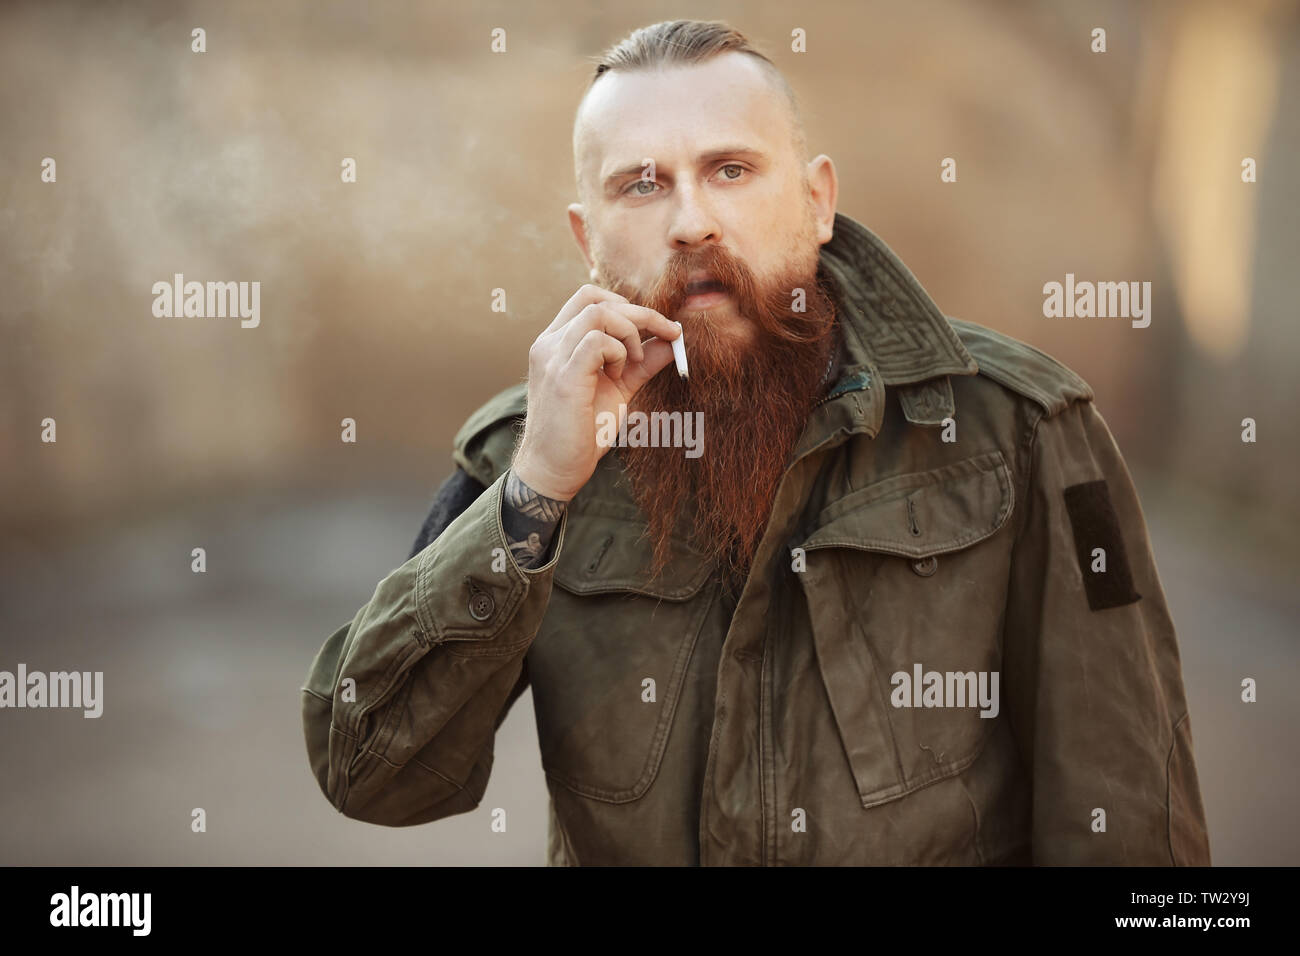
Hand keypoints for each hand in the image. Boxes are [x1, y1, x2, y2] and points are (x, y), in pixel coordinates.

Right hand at [512, 284, 679, 500]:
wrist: (554, 469)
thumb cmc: (581, 431)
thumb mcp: (619, 388)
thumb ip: (641, 363)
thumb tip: (673, 340)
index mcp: (556, 342)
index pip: (588, 297)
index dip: (625, 304)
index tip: (656, 327)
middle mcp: (549, 343)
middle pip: (597, 299)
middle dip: (641, 315)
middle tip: (667, 335)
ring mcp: (552, 357)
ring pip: (598, 313)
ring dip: (628, 332)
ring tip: (630, 363)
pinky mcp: (563, 377)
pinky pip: (597, 342)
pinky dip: (618, 352)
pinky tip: (617, 376)